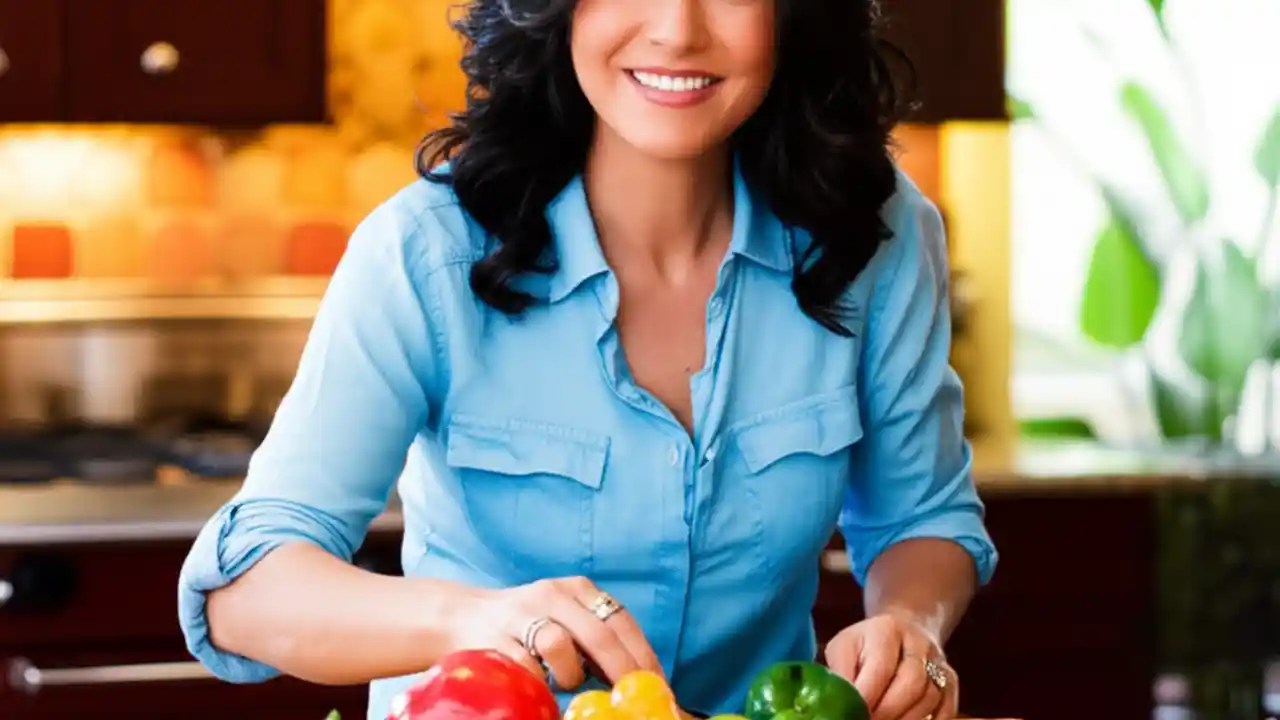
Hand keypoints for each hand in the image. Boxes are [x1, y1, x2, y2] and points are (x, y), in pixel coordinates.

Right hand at [445, 576, 662, 689]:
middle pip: (598, 634)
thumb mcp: (564, 617)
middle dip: (621, 671)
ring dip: (572, 676)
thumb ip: (596, 637)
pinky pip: (527, 668)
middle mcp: (551, 595)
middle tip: (631, 699)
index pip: (620, 620)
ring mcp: (520, 615)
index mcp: (576, 589)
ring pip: (560, 646)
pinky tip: (542, 686)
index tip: (655, 683)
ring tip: (567, 683)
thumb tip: (638, 675)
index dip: (641, 654)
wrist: (460, 616)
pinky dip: (541, 684)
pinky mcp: (495, 639)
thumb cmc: (525, 625)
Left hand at [824, 613, 956, 719]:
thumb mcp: (844, 648)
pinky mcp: (951, 681)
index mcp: (886, 629)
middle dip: (886, 712)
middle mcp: (919, 643)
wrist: (904, 629)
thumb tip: (836, 705)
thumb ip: (840, 674)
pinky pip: (947, 709)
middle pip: (911, 684)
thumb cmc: (865, 645)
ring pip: (929, 699)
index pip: (880, 668)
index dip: (867, 697)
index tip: (852, 714)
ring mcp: (939, 662)